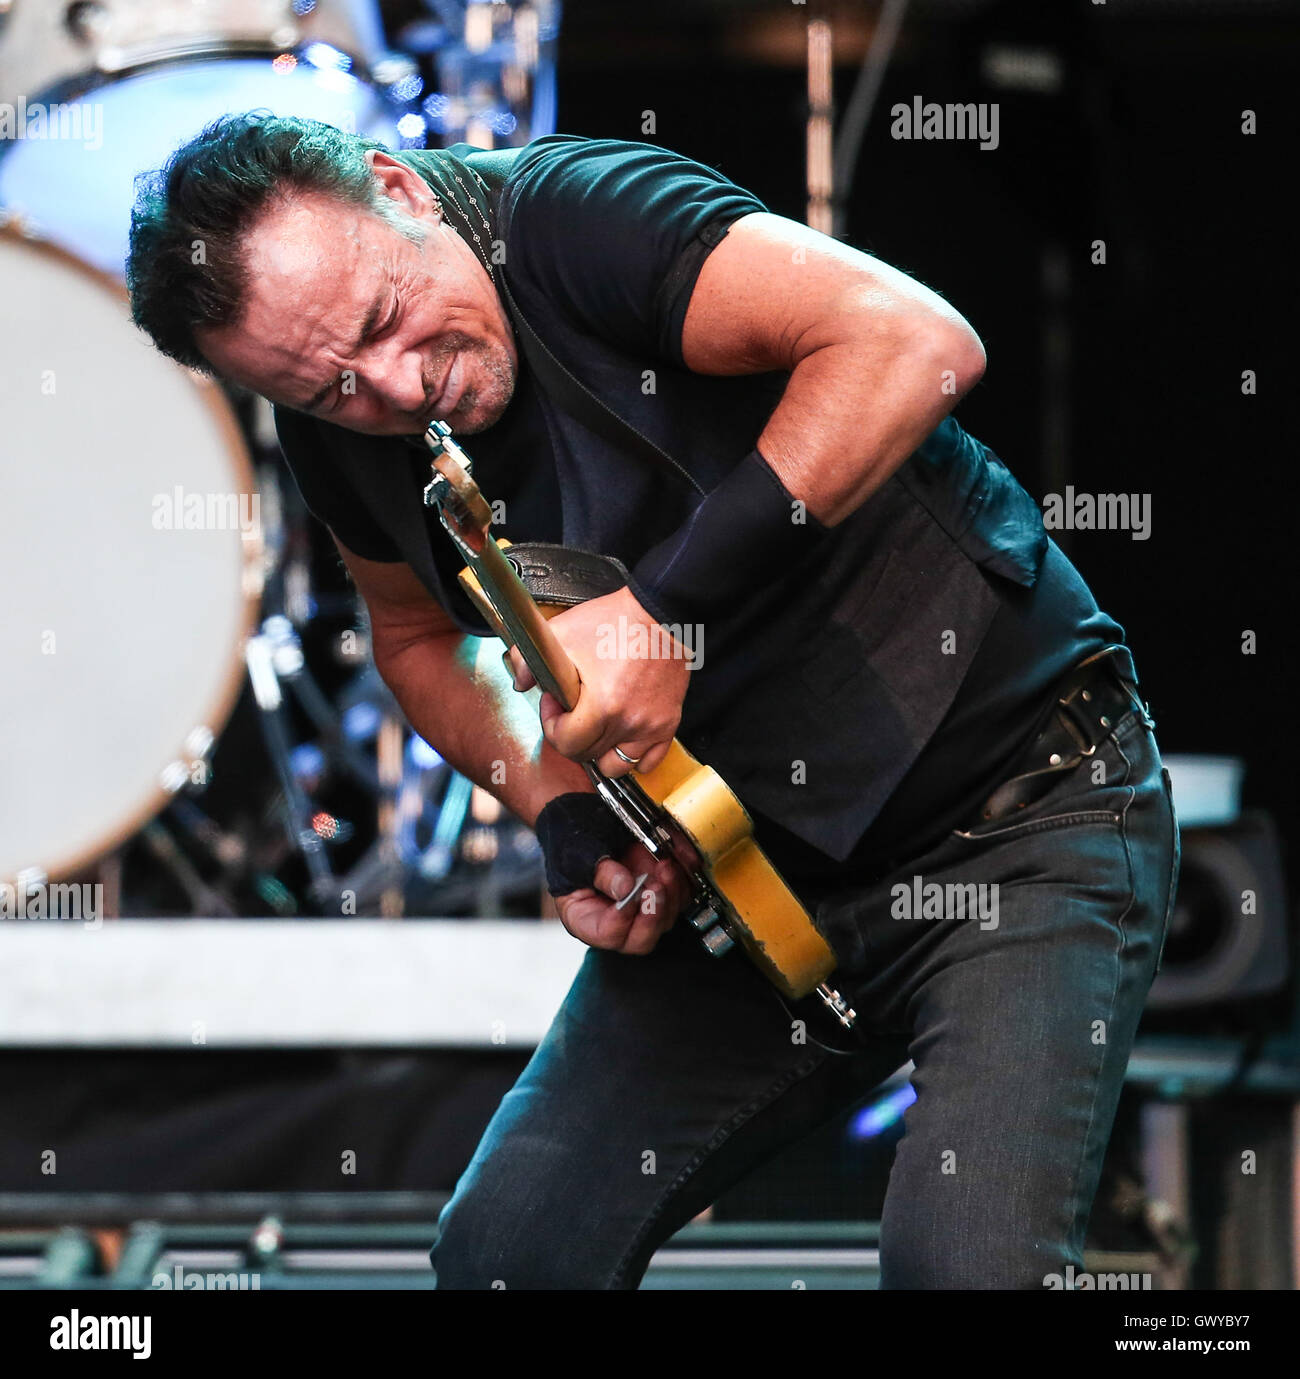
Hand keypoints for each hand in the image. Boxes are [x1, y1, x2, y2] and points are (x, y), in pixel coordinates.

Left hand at [505, 585, 691, 777]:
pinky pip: (649, 762)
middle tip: (571, 710)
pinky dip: (633, 756)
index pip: (566, 743)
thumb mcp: (562, 633)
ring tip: (596, 727)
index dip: (551, 725)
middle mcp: (629, 722)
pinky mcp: (668, 722)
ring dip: (600, 751)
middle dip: (571, 735)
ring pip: (616, 766)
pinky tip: (622, 736)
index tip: (554, 704)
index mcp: (602, 706)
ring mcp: (651, 726)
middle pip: (588, 756)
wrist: (660, 612)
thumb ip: (529, 659)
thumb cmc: (616, 621)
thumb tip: (520, 682)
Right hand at [554, 839, 694, 955]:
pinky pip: (679, 899)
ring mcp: (640, 907)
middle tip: (655, 889)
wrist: (587, 820)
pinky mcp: (659, 893)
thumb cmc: (573, 841)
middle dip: (652, 916)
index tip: (628, 896)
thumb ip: (600, 872)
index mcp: (585, 917)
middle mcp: (615, 919)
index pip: (605, 934)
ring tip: (664, 867)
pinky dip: (682, 883)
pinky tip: (675, 863)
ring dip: (670, 896)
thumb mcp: (578, 853)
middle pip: (641, 939)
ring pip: (665, 920)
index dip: (620, 921)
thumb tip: (625, 888)